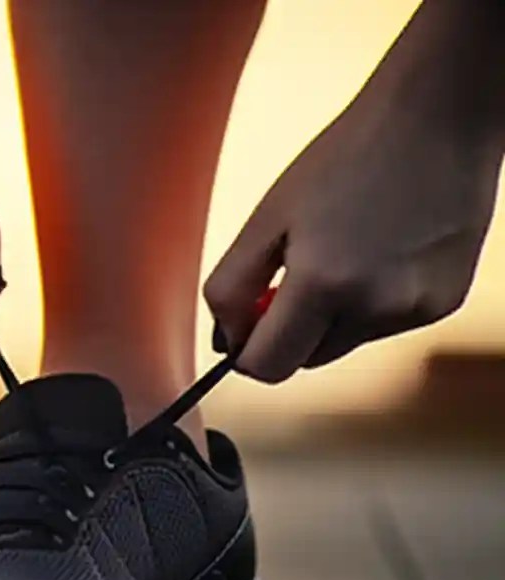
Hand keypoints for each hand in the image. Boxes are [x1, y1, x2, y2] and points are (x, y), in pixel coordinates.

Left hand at [205, 91, 501, 381]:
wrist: (435, 120)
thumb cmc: (346, 158)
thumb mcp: (267, 218)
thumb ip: (232, 287)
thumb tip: (226, 340)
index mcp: (323, 284)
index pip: (268, 367)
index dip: (246, 351)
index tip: (243, 325)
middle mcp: (375, 308)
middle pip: (306, 360)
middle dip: (288, 331)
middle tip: (290, 274)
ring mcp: (415, 310)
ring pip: (344, 344)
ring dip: (329, 317)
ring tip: (342, 252)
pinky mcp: (445, 304)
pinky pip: (384, 326)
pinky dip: (371, 304)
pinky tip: (380, 253)